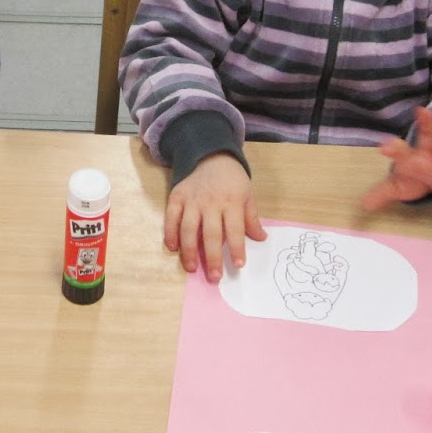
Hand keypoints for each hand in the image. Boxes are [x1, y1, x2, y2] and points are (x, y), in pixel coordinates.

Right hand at [164, 153, 265, 281]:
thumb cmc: (232, 180)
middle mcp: (211, 202)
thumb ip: (252, 218)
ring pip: (189, 228)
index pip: (234, 229)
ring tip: (191, 268)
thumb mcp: (248, 195)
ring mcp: (192, 200)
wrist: (211, 156)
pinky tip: (173, 248)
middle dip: (212, 257)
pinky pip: (171, 217)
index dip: (236, 248)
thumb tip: (261, 239)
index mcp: (231, 202)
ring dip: (189, 250)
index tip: (238, 266)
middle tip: (214, 277)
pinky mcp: (176, 197)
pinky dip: (170, 233)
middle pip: (211, 233)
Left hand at [360, 107, 431, 211]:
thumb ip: (381, 194)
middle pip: (427, 138)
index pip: (401, 150)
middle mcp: (429, 153)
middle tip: (422, 112)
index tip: (384, 147)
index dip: (393, 149)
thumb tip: (362, 205)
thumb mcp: (398, 187)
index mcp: (410, 157)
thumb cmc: (416, 179)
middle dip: (426, 126)